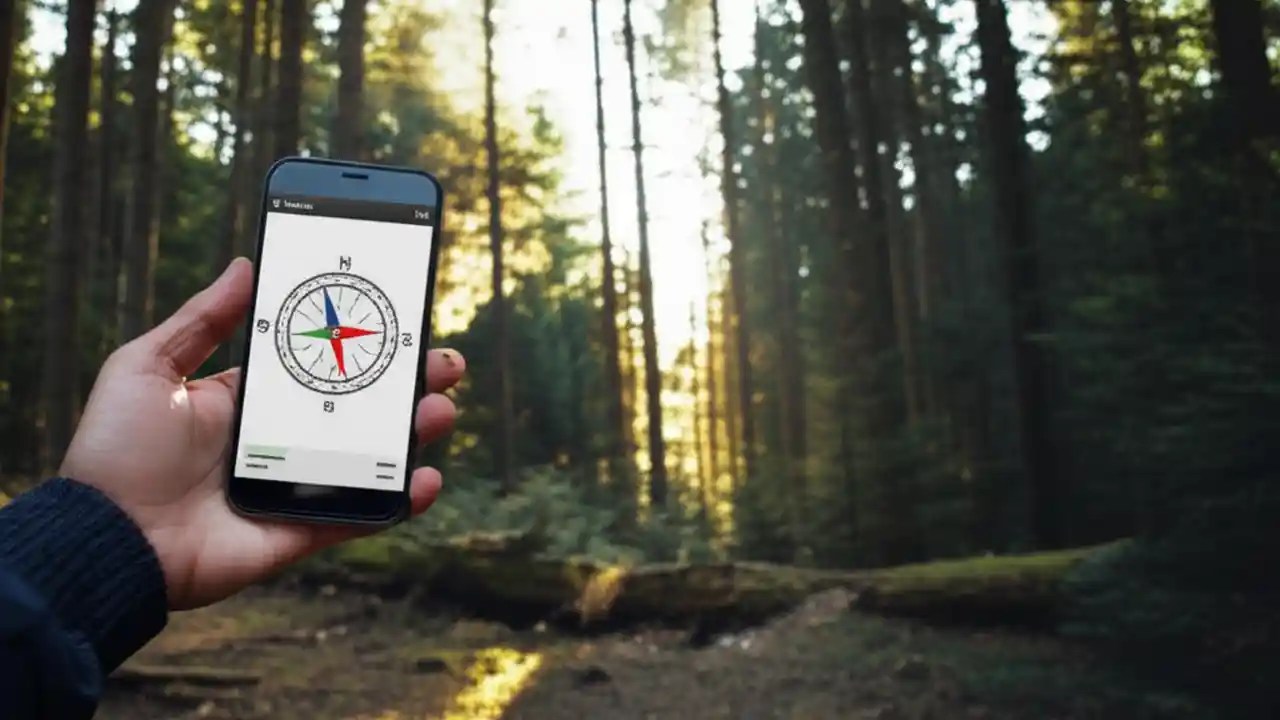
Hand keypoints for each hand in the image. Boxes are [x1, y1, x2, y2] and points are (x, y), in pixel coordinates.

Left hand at [60, 258, 464, 609]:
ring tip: (440, 409)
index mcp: (245, 399)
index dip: (360, 343)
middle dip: (406, 382)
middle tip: (443, 362)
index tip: (398, 317)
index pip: (318, 363)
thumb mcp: (146, 366)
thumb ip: (201, 320)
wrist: (102, 536)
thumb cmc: (115, 450)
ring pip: (371, 456)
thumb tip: (245, 264)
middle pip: (359, 406)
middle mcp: (278, 440)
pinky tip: (427, 479)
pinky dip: (400, 502)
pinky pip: (361, 515)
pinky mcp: (301, 530)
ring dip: (414, 432)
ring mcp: (295, 485)